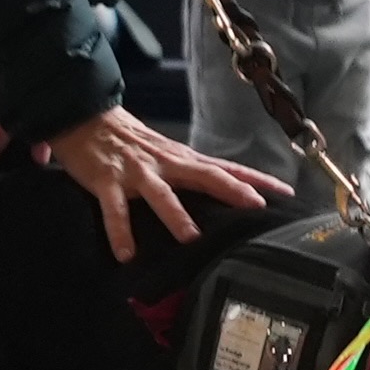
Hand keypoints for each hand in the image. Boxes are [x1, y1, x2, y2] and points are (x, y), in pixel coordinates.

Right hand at [31, 103, 269, 258]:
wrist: (83, 115)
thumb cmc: (126, 140)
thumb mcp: (164, 153)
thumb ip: (189, 172)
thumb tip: (221, 190)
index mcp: (181, 158)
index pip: (226, 168)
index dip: (256, 180)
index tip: (287, 192)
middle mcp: (165, 163)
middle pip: (206, 176)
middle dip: (233, 191)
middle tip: (256, 207)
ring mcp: (137, 171)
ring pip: (161, 194)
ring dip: (176, 215)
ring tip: (191, 238)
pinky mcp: (107, 180)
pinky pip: (114, 209)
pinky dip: (120, 231)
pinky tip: (127, 254)